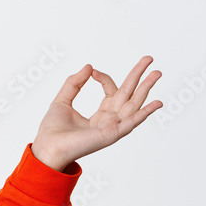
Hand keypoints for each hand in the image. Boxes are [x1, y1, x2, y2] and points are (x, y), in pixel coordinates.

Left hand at [31, 56, 162, 171]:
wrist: (48, 146)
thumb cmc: (53, 130)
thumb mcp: (63, 100)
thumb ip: (74, 83)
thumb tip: (89, 66)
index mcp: (101, 114)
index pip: (112, 91)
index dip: (104, 79)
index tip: (93, 72)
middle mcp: (110, 121)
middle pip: (129, 95)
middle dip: (139, 77)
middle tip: (149, 59)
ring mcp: (113, 128)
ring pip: (134, 104)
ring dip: (146, 88)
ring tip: (157, 72)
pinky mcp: (112, 134)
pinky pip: (132, 122)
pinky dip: (145, 113)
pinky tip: (157, 103)